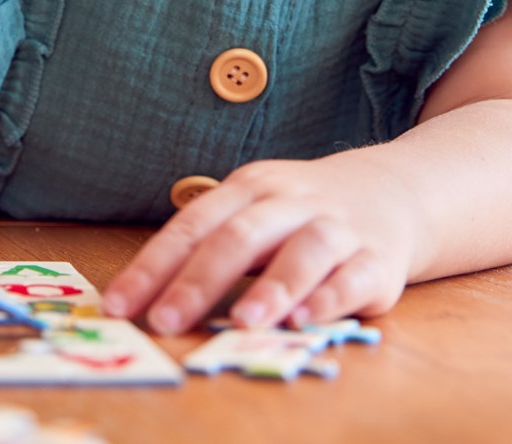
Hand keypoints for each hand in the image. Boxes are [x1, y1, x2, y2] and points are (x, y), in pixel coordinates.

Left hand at [103, 152, 419, 333]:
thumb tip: (151, 297)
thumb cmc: (301, 213)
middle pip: (238, 236)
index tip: (119, 304)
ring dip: (271, 288)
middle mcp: (289, 202)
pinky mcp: (377, 259)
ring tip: (242, 323)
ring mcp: (335, 227)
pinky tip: (306, 321)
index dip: (153, 266)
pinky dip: (330, 299)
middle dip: (198, 281)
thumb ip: (213, 247)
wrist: (392, 191)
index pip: (191, 226)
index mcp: (248, 188)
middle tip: (165, 321)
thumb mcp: (254, 211)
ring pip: (302, 253)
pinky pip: (353, 277)